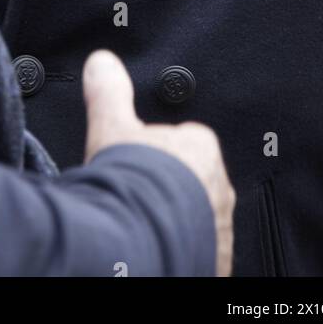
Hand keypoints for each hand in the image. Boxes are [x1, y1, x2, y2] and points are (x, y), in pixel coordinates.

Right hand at [83, 49, 234, 275]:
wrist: (140, 243)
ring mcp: (220, 228)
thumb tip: (102, 61)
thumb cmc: (133, 183)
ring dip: (175, 218)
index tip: (138, 160)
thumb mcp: (112, 126)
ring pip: (197, 216)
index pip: (184, 140)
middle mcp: (220, 187)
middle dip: (169, 185)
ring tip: (143, 221)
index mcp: (201, 148)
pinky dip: (181, 248)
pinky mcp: (216, 261)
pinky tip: (156, 246)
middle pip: (192, 180)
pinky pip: (200, 250)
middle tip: (137, 192)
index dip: (157, 150)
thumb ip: (109, 91)